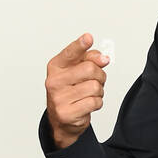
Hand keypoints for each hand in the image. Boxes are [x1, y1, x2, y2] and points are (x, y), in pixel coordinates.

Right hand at [44, 32, 109, 147]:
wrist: (61, 120)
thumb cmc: (70, 92)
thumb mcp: (76, 72)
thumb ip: (88, 60)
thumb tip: (103, 58)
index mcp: (55, 67)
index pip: (70, 53)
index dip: (80, 45)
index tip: (88, 38)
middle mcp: (54, 81)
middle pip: (90, 69)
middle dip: (100, 75)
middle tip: (97, 80)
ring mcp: (59, 98)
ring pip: (95, 87)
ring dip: (99, 91)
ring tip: (91, 94)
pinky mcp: (68, 113)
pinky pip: (95, 102)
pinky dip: (97, 103)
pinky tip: (89, 104)